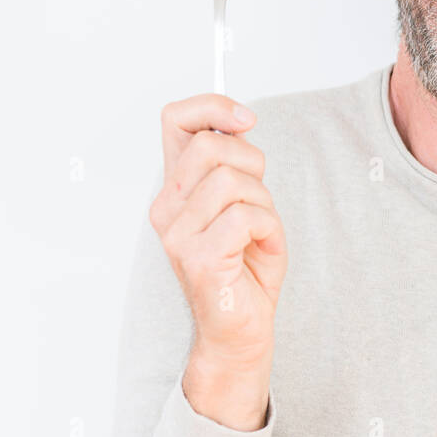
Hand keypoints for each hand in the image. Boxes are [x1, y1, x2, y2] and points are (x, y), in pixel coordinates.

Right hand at [148, 94, 287, 429]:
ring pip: (233, 180)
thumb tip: (238, 120)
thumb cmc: (245, 267)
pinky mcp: (200, 259)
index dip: (213, 106)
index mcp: (176, 189)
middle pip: (212, 145)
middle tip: (259, 199)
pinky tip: (261, 249)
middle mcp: (167, 208)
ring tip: (259, 232)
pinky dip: (269, 229)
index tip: (245, 120)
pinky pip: (247, 217)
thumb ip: (235, 164)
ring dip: (263, 203)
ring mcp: (179, 235)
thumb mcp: (245, 201)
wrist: (241, 330)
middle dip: (253, 163)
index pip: (175, 120)